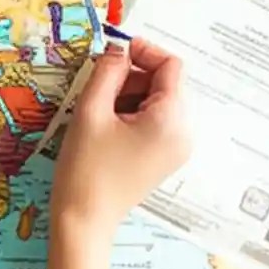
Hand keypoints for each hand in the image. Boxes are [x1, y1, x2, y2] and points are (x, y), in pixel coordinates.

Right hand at [50, 38, 190, 240]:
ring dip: (130, 94)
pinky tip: (108, 127)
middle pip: (167, 83)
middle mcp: (184, 132)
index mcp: (172, 119)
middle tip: (99, 87)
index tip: (113, 52)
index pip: (171, 66)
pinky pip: (156, 121)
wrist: (84, 220)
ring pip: (159, 101)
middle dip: (133, 76)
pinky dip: (133, 113)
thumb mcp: (91, 110)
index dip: (143, 51)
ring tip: (100, 111)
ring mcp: (177, 147)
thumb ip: (107, 71)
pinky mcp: (165, 157)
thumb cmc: (85, 168)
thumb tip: (118, 47)